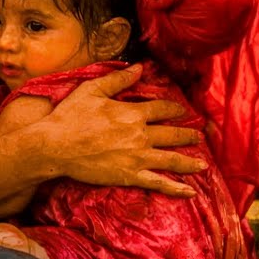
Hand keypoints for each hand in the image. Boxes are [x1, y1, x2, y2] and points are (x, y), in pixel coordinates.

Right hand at [37, 65, 205, 195]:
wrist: (55, 146)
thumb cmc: (70, 116)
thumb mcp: (92, 90)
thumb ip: (118, 79)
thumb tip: (139, 67)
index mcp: (132, 113)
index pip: (162, 109)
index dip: (174, 109)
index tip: (182, 111)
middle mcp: (140, 135)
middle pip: (172, 135)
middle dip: (188, 135)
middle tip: (199, 136)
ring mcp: (137, 157)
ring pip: (172, 159)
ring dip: (190, 161)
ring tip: (203, 164)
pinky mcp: (130, 175)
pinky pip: (159, 183)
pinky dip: (177, 188)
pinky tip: (191, 191)